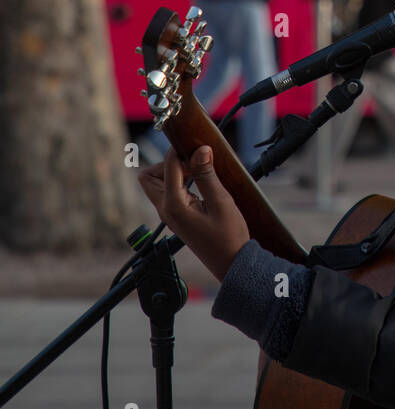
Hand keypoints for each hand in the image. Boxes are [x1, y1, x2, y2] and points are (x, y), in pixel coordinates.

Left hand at [138, 146, 249, 281]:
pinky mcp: (175, 217)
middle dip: (169, 163)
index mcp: (174, 205)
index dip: (181, 151)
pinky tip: (199, 184)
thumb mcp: (221, 202)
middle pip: (149, 175)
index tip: (199, 146)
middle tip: (194, 164)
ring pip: (156, 183)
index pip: (168, 166)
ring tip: (199, 173)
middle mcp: (165, 209)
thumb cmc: (228, 237)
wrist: (231, 263)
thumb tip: (200, 149)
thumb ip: (207, 175)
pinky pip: (167, 192)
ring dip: (173, 173)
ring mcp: (168, 214)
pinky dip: (179, 182)